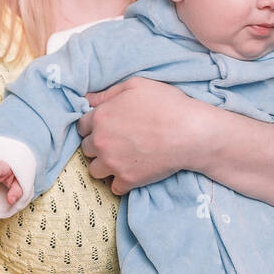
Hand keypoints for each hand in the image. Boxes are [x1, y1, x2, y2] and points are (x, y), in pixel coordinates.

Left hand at [76, 78, 208, 195]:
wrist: (191, 133)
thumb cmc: (167, 104)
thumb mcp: (136, 85)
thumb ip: (108, 93)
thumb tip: (86, 99)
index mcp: (101, 117)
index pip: (82, 127)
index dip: (94, 127)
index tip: (108, 128)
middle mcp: (101, 142)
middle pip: (87, 149)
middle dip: (99, 146)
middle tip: (118, 143)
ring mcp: (113, 163)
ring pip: (95, 170)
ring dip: (106, 166)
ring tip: (123, 160)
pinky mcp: (128, 180)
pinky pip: (114, 188)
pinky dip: (122, 182)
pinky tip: (133, 173)